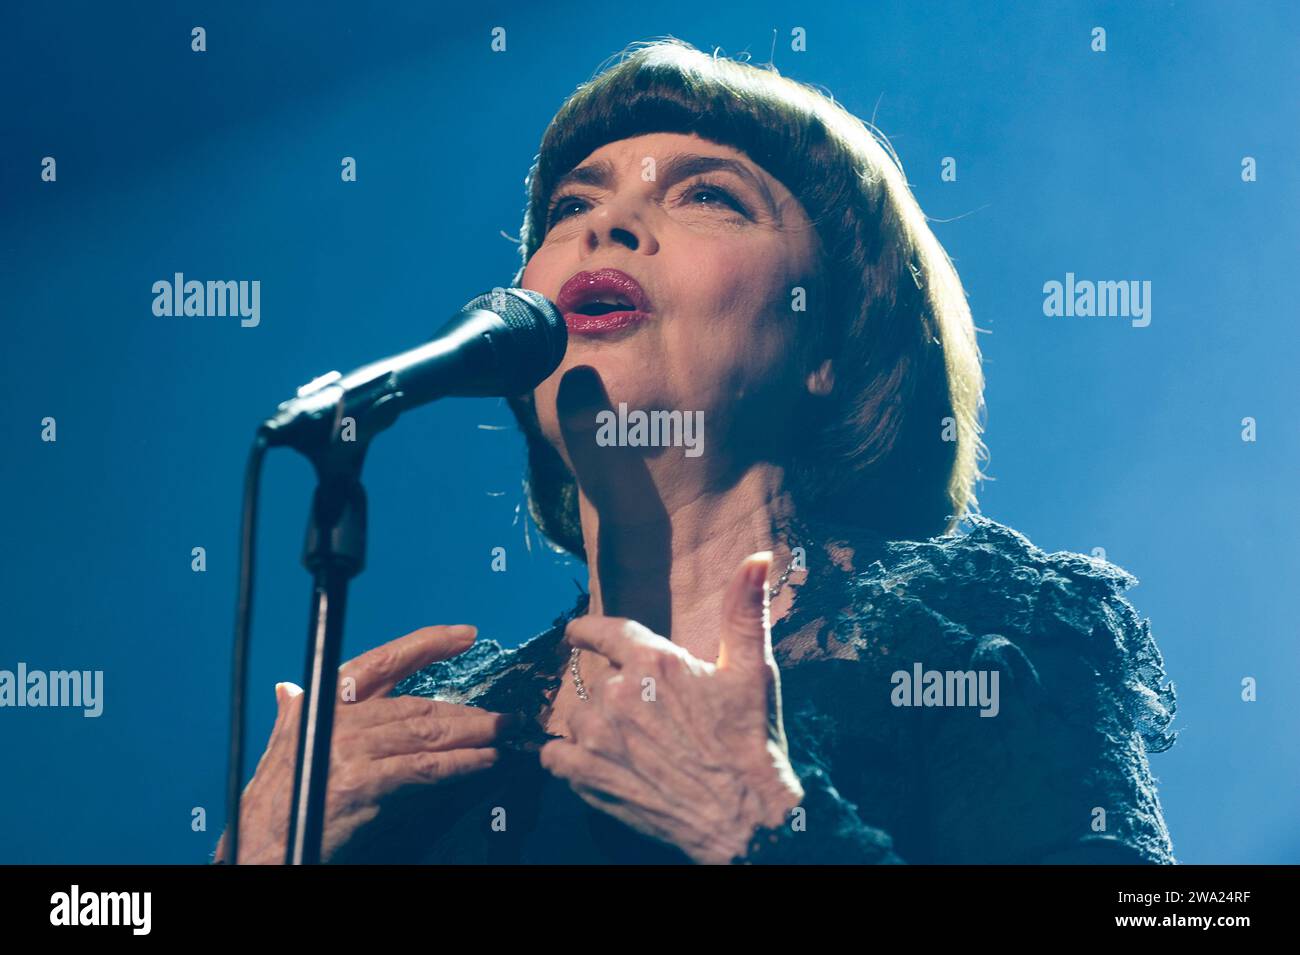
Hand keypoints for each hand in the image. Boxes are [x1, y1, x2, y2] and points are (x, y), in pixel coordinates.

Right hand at [213, 624, 512, 863]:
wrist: (257, 847)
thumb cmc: (274, 801)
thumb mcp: (282, 746)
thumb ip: (295, 714)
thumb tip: (288, 689)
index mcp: (320, 702)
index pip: (382, 662)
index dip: (427, 644)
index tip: (465, 635)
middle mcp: (335, 718)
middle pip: (414, 704)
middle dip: (463, 708)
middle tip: (500, 712)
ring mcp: (348, 749)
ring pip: (425, 732)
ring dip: (472, 733)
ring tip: (502, 732)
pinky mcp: (361, 783)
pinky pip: (424, 768)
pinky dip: (461, 763)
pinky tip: (485, 761)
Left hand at [539, 553, 805, 863]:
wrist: (745, 817)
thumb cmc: (750, 742)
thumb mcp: (752, 670)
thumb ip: (744, 610)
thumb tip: (759, 557)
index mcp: (654, 660)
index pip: (603, 631)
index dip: (586, 631)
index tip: (575, 632)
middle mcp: (617, 692)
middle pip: (595, 681)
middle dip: (614, 695)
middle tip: (644, 719)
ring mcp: (597, 735)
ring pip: (576, 717)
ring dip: (594, 727)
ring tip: (630, 746)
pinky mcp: (584, 774)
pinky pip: (554, 753)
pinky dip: (569, 757)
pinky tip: (599, 764)